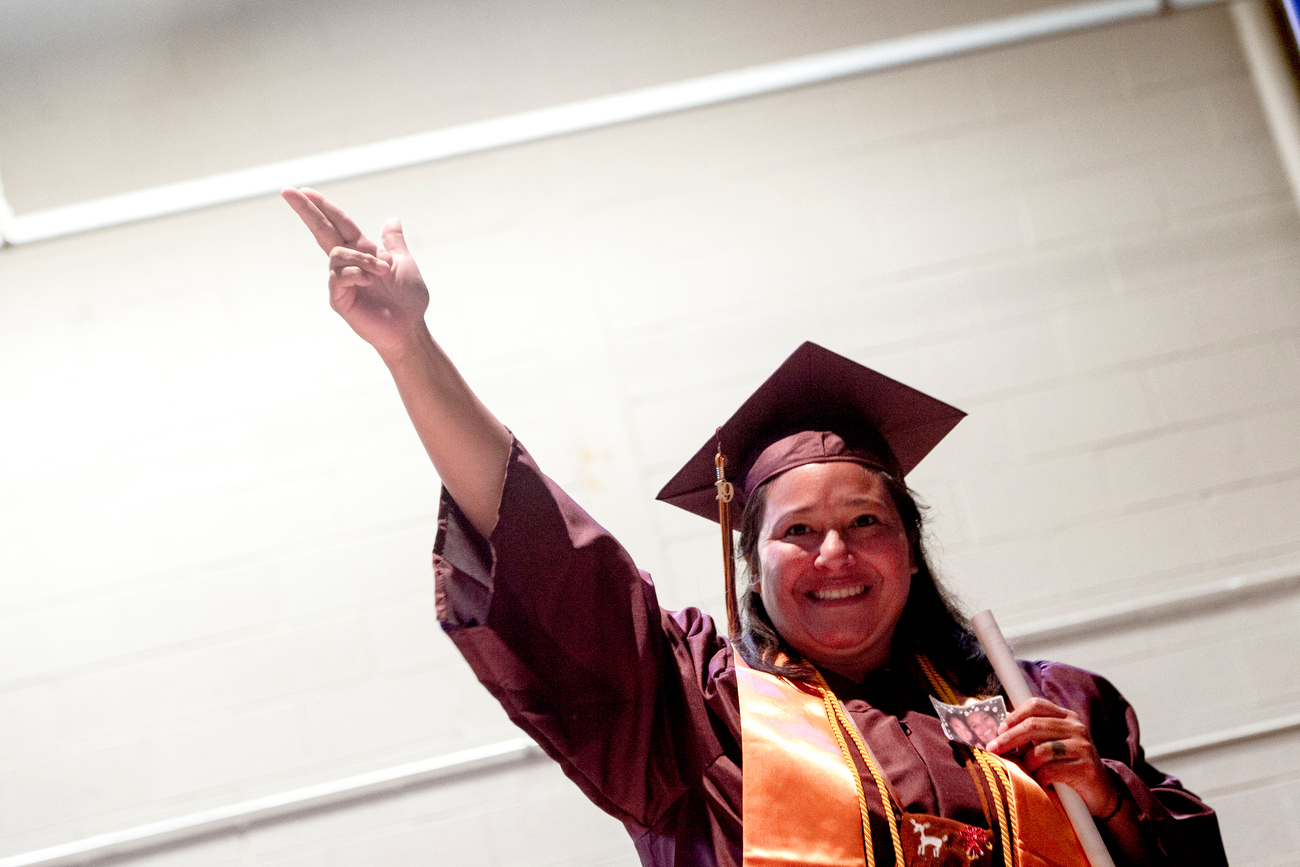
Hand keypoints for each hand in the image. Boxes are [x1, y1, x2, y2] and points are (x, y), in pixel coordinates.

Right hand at [282, 187, 429, 359]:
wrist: (411, 327)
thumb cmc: (409, 300)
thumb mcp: (404, 263)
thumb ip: (394, 242)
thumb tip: (392, 219)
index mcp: (362, 252)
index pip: (339, 224)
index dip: (324, 207)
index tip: (305, 190)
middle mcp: (348, 264)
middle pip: (322, 231)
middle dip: (306, 211)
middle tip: (287, 191)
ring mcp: (340, 282)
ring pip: (337, 254)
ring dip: (362, 259)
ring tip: (382, 271)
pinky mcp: (339, 299)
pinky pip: (339, 276)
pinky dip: (357, 274)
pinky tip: (370, 282)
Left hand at [984, 697, 1121, 817]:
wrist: (1100, 794)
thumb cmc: (1068, 768)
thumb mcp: (1050, 745)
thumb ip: (1032, 735)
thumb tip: (999, 730)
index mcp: (1066, 717)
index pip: (1036, 705)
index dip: (1014, 715)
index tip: (998, 730)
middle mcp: (1077, 727)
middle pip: (1033, 725)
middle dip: (1008, 738)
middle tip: (993, 748)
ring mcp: (1083, 746)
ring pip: (1040, 749)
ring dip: (1028, 763)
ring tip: (1029, 771)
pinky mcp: (1086, 767)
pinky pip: (1050, 770)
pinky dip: (1040, 777)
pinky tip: (1043, 782)